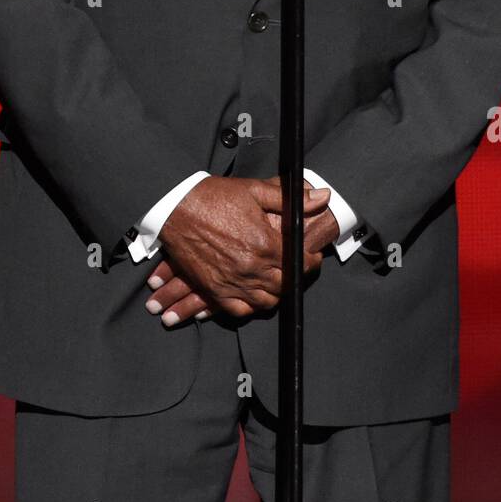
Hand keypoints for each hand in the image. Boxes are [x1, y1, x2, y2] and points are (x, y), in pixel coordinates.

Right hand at [149, 176, 329, 321]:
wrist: (176, 207)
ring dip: (274, 293)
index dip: (310, 261)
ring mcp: (232, 281)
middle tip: (294, 268)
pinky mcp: (214, 289)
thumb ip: (290, 198)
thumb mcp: (254, 191)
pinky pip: (238, 310)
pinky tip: (252, 295)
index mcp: (264, 243)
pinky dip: (250, 307)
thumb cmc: (214, 196)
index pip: (300, 263)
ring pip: (265, 301)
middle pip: (285, 285)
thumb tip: (324, 196)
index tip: (311, 256)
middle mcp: (251, 267)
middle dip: (294, 277)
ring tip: (275, 281)